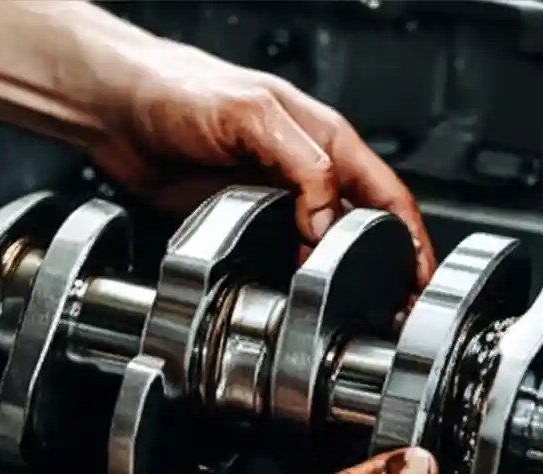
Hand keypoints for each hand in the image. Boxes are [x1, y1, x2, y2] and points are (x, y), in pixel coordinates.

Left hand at [91, 41, 436, 287]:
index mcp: (324, 140)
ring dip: (336, 281)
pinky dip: (292, 283)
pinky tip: (296, 302)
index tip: (425, 279)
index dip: (412, 238)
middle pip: (361, 229)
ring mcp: (275, 200)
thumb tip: (328, 219)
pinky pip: (278, 259)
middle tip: (397, 311)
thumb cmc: (181, 88)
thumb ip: (301, 163)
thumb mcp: (252, 114)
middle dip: (385, 269)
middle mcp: (306, 173)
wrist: (117, 109)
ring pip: (321, 249)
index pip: (386, 195)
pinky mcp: (243, 223)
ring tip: (351, 315)